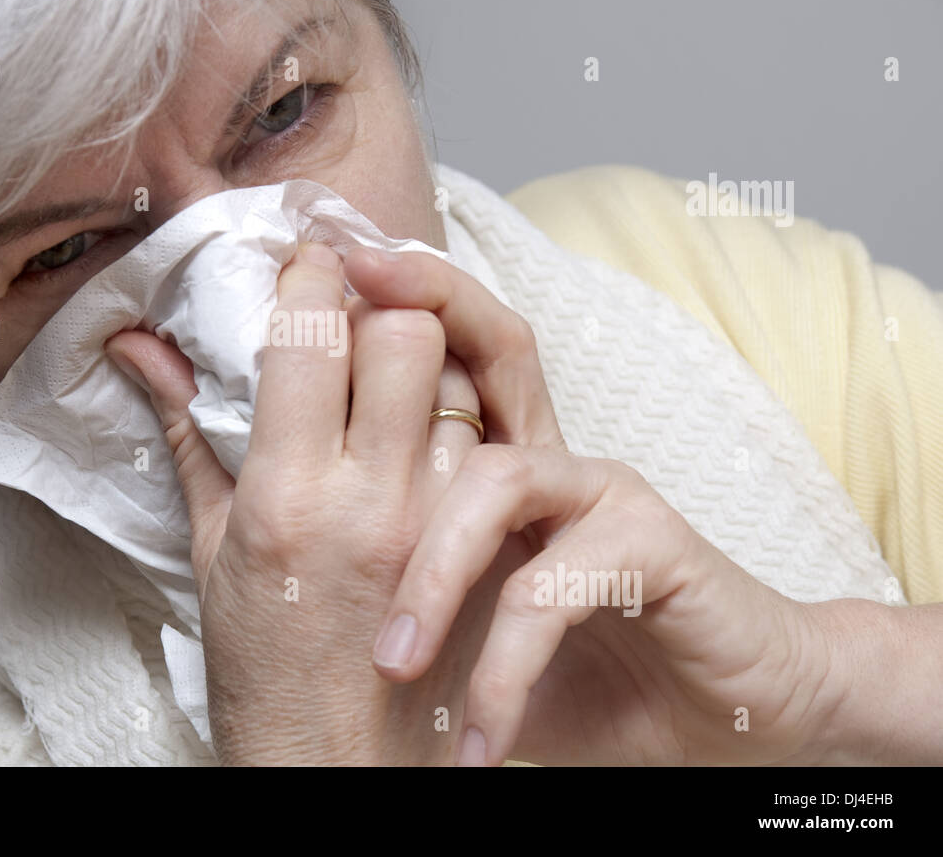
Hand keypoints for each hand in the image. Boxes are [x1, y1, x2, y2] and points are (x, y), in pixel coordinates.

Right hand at [106, 242, 497, 763]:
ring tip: (395, 384)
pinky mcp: (486, 548)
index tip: (308, 266)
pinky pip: (493, 442)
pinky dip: (464, 420)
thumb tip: (139, 348)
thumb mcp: (208, 550)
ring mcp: (439, 525)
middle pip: (407, 333)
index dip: (312, 276)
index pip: (314, 334)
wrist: (335, 774)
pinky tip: (430, 441)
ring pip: (464, 379)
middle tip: (355, 323)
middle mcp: (369, 500)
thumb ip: (186, 433)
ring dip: (429, 362)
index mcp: (285, 494)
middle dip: (380, 307)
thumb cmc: (261, 672)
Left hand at [343, 248, 855, 765]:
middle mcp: (545, 451)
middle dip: (410, 319)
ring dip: (433, 580)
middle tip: (343, 297)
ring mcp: (598, 489)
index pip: (438, 343)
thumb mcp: (458, 622)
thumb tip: (272, 562)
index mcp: (492, 457)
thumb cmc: (570, 670)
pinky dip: (505, 667)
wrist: (712, 721)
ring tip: (391, 668)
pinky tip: (478, 733)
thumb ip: (386, 573)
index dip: (387, 292)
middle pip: (483, 344)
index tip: (320, 252)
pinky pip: (553, 588)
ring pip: (493, 479)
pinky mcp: (649, 544)